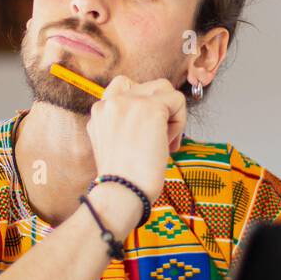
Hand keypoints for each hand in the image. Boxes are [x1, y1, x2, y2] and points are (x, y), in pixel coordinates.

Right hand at [85, 76, 186, 207]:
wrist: (122, 192)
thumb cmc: (124, 178)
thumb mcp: (115, 142)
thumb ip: (125, 122)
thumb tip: (155, 114)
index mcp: (100, 111)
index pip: (127, 88)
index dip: (144, 108)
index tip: (146, 133)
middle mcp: (111, 102)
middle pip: (149, 87)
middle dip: (160, 112)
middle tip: (159, 141)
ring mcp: (129, 101)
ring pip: (165, 89)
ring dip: (171, 114)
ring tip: (164, 140)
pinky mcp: (150, 107)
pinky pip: (178, 101)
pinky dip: (180, 123)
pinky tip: (168, 144)